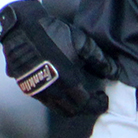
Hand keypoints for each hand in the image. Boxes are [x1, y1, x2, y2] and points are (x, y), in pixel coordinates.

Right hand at [0, 0, 114, 117]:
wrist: (22, 27)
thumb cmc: (54, 32)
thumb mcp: (81, 42)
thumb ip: (99, 60)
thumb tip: (114, 73)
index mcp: (67, 82)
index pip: (86, 105)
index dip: (98, 105)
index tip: (104, 99)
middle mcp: (51, 91)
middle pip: (72, 111)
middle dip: (85, 108)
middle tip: (94, 97)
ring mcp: (37, 91)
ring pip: (57, 108)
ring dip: (70, 105)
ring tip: (79, 93)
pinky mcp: (27, 87)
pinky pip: (46, 101)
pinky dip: (57, 99)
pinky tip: (62, 86)